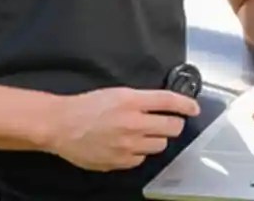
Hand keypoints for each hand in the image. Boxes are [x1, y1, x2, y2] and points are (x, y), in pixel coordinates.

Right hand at [46, 87, 200, 170]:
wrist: (61, 125)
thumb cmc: (84, 106)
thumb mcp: (114, 93)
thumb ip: (139, 100)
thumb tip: (162, 107)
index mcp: (130, 101)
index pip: (168, 101)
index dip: (185, 104)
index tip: (193, 108)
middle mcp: (133, 123)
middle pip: (172, 127)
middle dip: (173, 124)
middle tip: (167, 123)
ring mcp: (128, 145)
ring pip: (160, 145)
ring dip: (156, 139)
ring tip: (143, 134)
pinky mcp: (121, 161)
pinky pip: (142, 159)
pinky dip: (139, 153)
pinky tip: (127, 145)